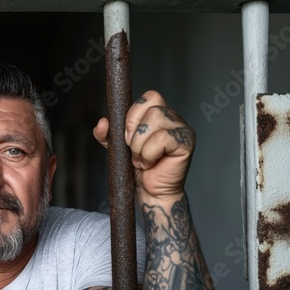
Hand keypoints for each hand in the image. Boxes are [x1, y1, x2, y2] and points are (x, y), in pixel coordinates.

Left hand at [92, 90, 193, 204]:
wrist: (152, 193)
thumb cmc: (140, 169)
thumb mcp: (117, 148)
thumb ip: (108, 134)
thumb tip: (103, 123)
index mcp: (159, 114)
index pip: (149, 97)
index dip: (133, 114)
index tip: (126, 137)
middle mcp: (173, 118)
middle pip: (152, 107)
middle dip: (135, 132)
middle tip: (134, 151)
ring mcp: (182, 129)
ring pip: (157, 118)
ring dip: (141, 145)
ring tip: (142, 159)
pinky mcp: (187, 143)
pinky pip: (163, 137)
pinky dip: (150, 153)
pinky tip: (151, 163)